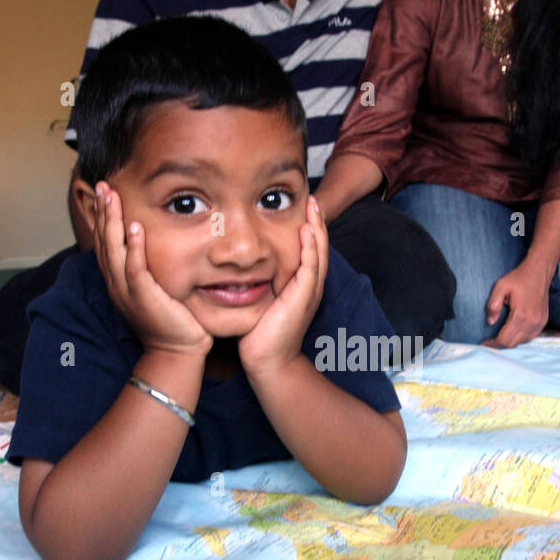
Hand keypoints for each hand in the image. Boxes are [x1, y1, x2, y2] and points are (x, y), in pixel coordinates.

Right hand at [93, 183, 212, 356]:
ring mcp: (128, 292)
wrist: (177, 353)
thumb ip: (150, 267)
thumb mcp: (156, 289)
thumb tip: (154, 245)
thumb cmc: (171, 320)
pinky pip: (134, 269)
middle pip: (104, 242)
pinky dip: (133, 248)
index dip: (103, 217)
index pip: (106, 243)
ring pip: (114, 251)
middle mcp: (117, 285)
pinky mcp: (143, 298)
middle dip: (103, 212)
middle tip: (102, 185)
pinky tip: (133, 227)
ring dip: (112, 222)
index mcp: (119, 282)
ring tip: (111, 197)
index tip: (105, 193)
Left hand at [238, 197, 327, 378]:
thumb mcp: (259, 300)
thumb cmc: (260, 334)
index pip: (309, 249)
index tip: (302, 206)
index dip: (308, 228)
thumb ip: (258, 281)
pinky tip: (307, 231)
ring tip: (313, 207)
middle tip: (312, 198)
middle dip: (316, 221)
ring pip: (318, 253)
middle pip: (319, 246)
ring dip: (317, 228)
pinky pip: (310, 267)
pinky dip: (310, 248)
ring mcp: (309, 292)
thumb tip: (240, 265)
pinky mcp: (303, 298)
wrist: (268, 361)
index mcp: (300, 285)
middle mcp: (309, 285)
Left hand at [483, 257, 551, 348]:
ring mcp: (539, 323)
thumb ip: (493, 305)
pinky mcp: (543, 321)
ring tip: (499, 336)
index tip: (484, 343)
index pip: (504, 339)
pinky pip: (530, 337)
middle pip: (512, 344)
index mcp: (521, 315)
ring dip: (510, 341)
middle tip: (489, 341)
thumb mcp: (500, 286)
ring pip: (521, 342)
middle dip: (499, 344)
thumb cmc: (519, 277)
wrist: (539, 271)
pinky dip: (520, 337)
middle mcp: (532, 322)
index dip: (492, 344)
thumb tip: (490, 322)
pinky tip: (512, 331)